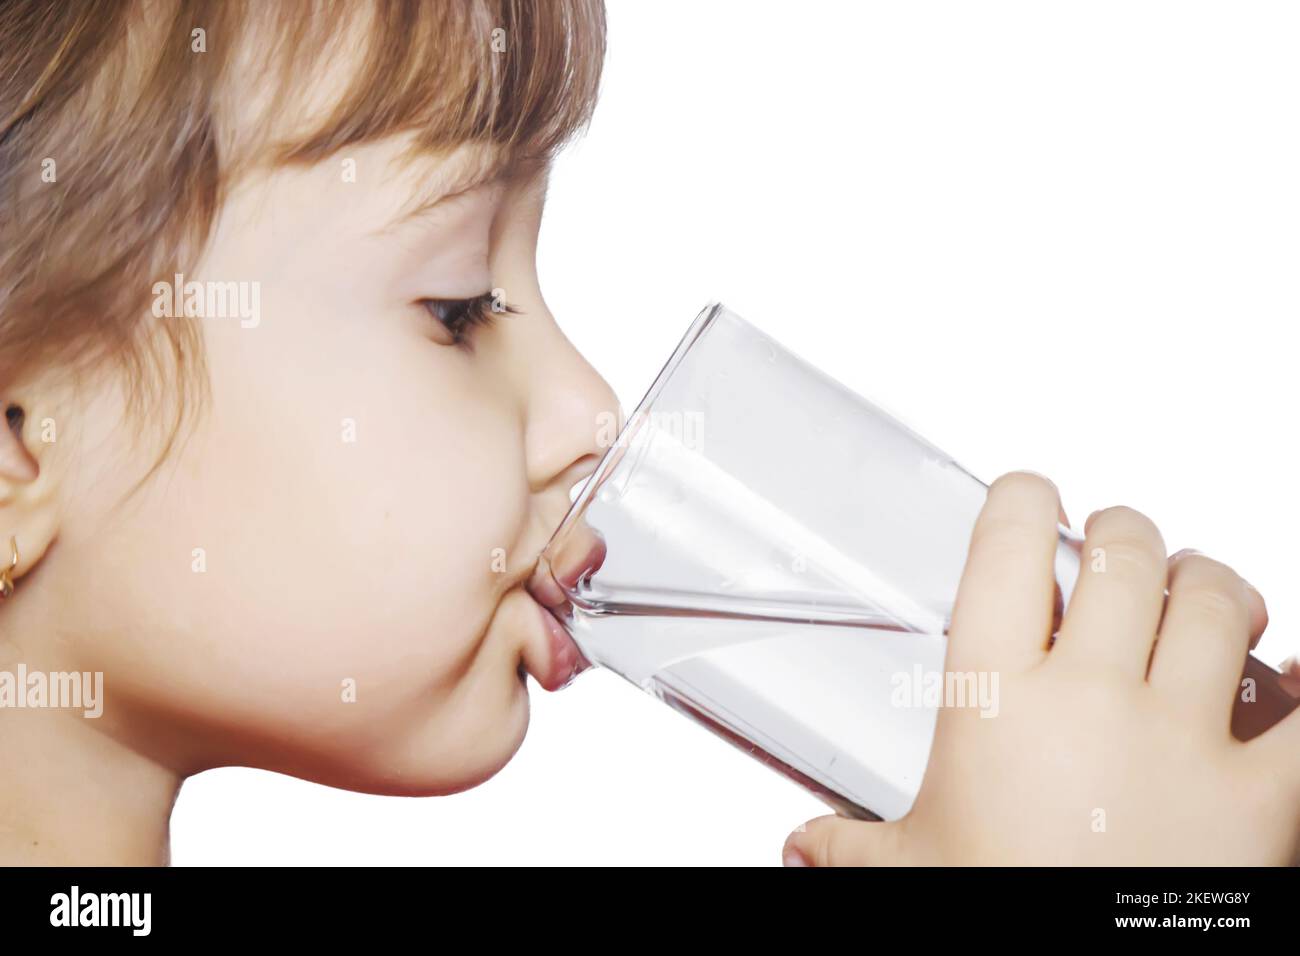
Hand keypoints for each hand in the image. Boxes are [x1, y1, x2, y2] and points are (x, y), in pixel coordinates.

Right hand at [783, 471, 1299, 865]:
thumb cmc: (998, 917)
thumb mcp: (907, 871)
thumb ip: (848, 846)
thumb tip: (800, 847)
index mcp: (994, 700)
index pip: (1007, 548)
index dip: (1022, 496)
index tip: (1029, 491)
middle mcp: (1090, 699)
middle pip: (1125, 555)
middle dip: (1123, 532)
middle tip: (1116, 543)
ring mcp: (1182, 740)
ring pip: (1217, 603)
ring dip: (1211, 581)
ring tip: (1199, 590)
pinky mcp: (1262, 797)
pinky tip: (1291, 672)